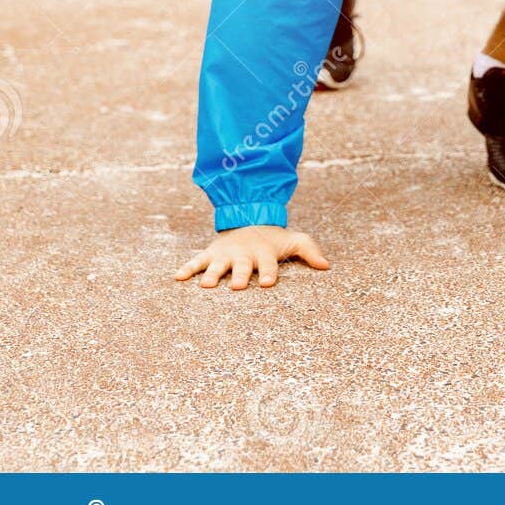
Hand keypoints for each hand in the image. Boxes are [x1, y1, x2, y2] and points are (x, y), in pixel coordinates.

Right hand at [173, 225, 330, 289]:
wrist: (250, 218)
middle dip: (239, 275)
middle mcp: (244, 254)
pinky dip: (187, 268)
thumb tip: (327, 266)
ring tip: (205, 285)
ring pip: (218, 265)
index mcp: (265, 252)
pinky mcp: (211, 253)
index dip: (269, 272)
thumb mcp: (294, 240)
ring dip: (212, 274)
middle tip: (236, 286)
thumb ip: (310, 251)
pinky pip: (196, 260)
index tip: (268, 283)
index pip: (269, 264)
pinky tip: (177, 277)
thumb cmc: (275, 239)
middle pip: (242, 266)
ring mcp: (226, 254)